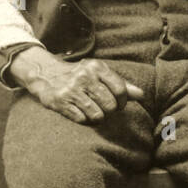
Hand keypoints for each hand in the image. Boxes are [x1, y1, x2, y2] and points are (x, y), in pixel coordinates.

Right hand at [9, 47, 144, 123]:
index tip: (119, 105)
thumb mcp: (100, 74)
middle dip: (110, 112)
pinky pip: (82, 119)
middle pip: (110, 105)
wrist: (46, 74)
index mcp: (97, 67)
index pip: (120, 90)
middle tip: (104, 109)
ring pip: (97, 115)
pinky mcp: (60, 102)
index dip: (123, 102)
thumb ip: (121, 85)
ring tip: (93, 112)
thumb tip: (142, 95)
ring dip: (98, 118)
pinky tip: (81, 114)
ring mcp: (71, 89)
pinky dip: (84, 120)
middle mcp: (84, 76)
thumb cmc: (80, 76)